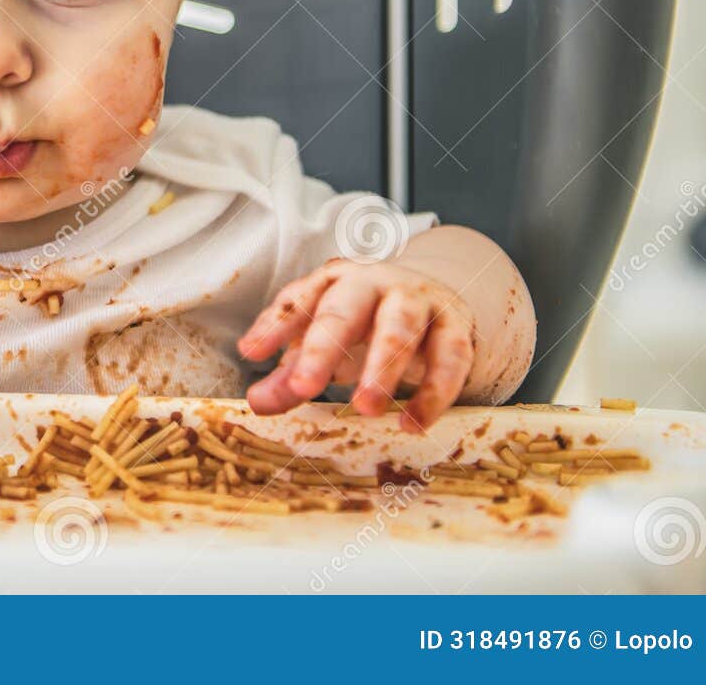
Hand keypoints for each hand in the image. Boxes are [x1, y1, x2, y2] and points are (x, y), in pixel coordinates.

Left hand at [236, 258, 477, 431]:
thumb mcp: (326, 345)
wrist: (438, 297)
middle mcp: (374, 283)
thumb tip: (256, 403)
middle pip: (346, 309)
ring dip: (382, 368)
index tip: (251, 353)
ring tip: (365, 409)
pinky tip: (412, 424)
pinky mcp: (455, 326)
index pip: (299, 299)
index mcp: (334, 281)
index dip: (273, 326)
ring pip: (400, 328)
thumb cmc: (367, 323)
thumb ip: (290, 374)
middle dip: (323, 348)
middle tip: (303, 387)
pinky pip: (449, 357)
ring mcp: (417, 301)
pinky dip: (434, 393)